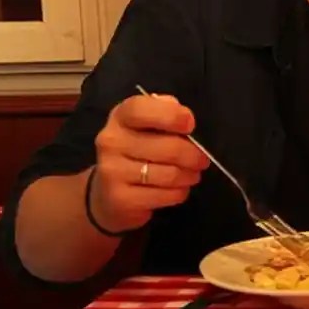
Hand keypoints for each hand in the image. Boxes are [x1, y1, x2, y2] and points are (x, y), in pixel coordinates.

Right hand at [89, 94, 209, 231]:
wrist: (108, 194)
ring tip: (190, 175)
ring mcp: (113, 171)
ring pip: (171, 174)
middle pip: (169, 148)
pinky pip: (167, 195)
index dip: (171, 116)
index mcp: (120, 118)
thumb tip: (182, 113)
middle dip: (194, 156)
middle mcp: (111, 141)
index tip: (190, 125)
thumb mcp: (146, 127)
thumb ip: (164, 114)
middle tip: (201, 160)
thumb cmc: (136, 154)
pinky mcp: (122, 199)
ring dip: (189, 176)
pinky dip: (180, 193)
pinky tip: (176, 189)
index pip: (142, 110)